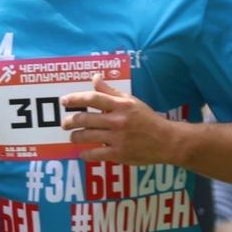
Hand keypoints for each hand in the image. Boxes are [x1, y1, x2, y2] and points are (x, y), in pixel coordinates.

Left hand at [62, 78, 176, 165]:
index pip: (93, 98)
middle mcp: (118, 121)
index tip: (64, 101)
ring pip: (86, 136)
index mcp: (121, 105)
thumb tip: (94, 77)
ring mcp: (118, 138)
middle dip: (70, 121)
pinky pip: (95, 154)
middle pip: (85, 119)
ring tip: (73, 137)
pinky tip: (83, 152)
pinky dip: (86, 154)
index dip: (75, 99)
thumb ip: (111, 91)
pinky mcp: (119, 154)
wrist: (167, 141)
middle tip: (65, 123)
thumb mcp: (131, 101)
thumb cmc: (147, 119)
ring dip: (75, 137)